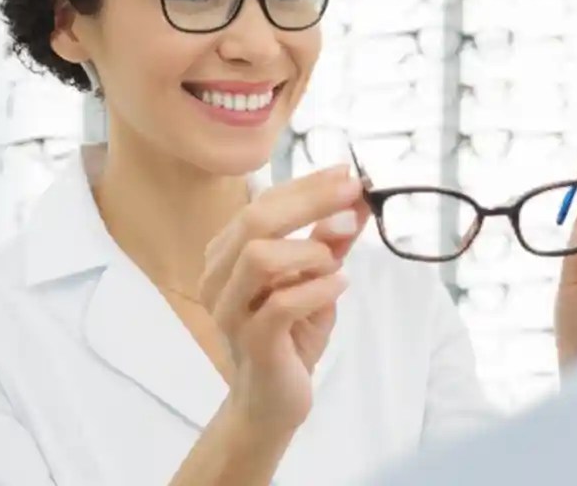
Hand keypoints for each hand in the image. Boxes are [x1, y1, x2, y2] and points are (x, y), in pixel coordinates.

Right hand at [199, 164, 369, 437]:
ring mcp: (229, 311)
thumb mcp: (315, 280)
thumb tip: (357, 198)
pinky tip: (338, 286)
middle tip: (352, 195)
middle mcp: (218, 278)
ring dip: (307, 249)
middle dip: (309, 201)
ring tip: (335, 261)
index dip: (305, 185)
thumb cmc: (290, 336)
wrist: (272, 402)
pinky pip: (280, 305)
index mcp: (226, 254)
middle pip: (256, 221)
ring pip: (258, 257)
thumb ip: (330, 240)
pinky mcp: (251, 343)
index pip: (261, 204)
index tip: (346, 173)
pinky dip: (316, 289)